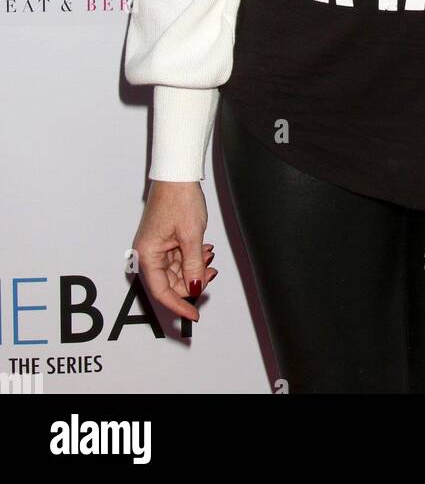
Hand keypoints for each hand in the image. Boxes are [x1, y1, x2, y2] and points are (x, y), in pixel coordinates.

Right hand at [131, 180, 217, 322]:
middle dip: (192, 281)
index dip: (179, 305)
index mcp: (147, 254)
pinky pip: (177, 257)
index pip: (161, 291)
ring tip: (210, 256)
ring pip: (175, 270)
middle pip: (169, 282)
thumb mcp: (191, 236)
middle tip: (212, 273)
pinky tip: (205, 250)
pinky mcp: (164, 239)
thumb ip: (193, 264)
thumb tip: (195, 287)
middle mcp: (147, 252)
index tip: (194, 315)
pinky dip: (192, 257)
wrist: (177, 174)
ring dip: (194, 267)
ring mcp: (156, 246)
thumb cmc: (179, 199)